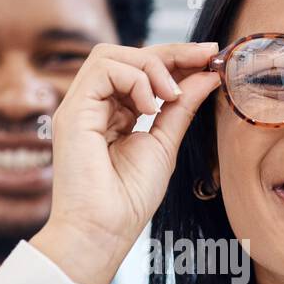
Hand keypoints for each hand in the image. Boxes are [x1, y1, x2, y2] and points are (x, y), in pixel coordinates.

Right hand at [31, 41, 221, 283]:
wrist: (104, 231)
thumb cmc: (129, 200)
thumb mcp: (165, 145)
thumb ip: (181, 108)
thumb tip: (206, 74)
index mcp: (113, 114)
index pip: (141, 70)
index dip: (176, 58)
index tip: (211, 56)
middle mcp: (92, 106)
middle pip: (126, 54)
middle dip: (170, 52)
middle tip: (206, 57)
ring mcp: (79, 106)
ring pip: (112, 55)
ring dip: (152, 67)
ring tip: (171, 97)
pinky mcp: (72, 112)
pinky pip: (104, 69)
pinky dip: (136, 80)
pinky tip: (152, 108)